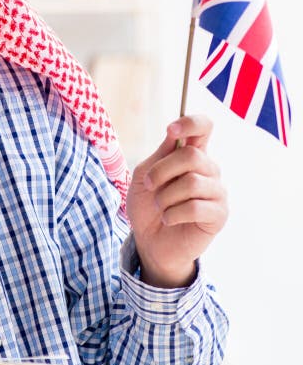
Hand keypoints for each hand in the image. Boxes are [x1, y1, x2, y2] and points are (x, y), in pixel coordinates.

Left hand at [126, 115, 227, 287]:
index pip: (204, 127)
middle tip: (150, 185)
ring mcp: (216, 192)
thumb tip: (174, 134)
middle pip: (191, 156)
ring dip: (165, 197)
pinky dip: (172, 214)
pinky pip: (196, 207)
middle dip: (162, 171)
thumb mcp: (144, 176)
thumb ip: (160, 156)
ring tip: (159, 207)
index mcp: (190, 155)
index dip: (190, 123)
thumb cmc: (146, 205)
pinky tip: (168, 219)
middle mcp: (208, 170)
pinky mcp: (219, 215)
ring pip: (192, 182)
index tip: (171, 131)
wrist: (148, 241)